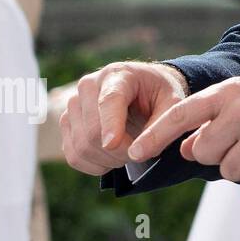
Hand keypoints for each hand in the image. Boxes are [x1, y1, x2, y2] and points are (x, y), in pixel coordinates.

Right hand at [60, 61, 187, 174]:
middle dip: (119, 151)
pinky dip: (94, 165)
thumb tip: (137, 153)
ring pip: (82, 146)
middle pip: (93, 130)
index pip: (109, 101)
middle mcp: (88, 86)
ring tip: (128, 152)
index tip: (113, 144)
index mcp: (118, 75)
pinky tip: (111, 159)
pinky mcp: (67, 123)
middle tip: (139, 152)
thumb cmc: (159, 94)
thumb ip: (161, 125)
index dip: (110, 124)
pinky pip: (73, 156)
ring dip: (108, 160)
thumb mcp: (172, 102)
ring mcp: (73, 105)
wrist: (144, 89)